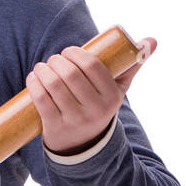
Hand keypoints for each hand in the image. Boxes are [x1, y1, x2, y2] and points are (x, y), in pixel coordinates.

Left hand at [26, 37, 156, 155]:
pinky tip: (34, 77)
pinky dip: (34, 83)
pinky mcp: (55, 127)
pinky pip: (41, 98)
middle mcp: (95, 110)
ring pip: (53, 85)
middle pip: (70, 74)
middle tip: (54, 60)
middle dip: (57, 60)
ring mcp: (75, 120)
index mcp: (112, 97)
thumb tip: (152, 40)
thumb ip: (133, 65)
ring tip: (42, 67)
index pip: (91, 65)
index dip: (75, 53)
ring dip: (43, 70)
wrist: (85, 145)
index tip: (68, 52)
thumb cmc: (100, 106)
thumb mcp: (118, 90)